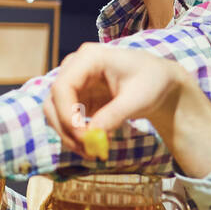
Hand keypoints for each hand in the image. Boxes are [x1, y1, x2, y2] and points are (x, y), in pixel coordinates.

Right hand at [43, 44, 182, 151]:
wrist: (157, 81)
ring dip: (68, 135)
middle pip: (53, 101)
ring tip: (93, 151)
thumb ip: (114, 115)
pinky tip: (94, 145)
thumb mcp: (138, 98)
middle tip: (87, 150)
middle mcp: (74, 67)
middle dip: (66, 129)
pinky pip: (65, 119)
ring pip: (55, 113)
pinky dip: (75, 135)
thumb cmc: (151, 81)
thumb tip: (91, 137)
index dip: (67, 114)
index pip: (63, 86)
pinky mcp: (75, 97)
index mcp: (89, 57)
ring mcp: (73, 82)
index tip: (83, 138)